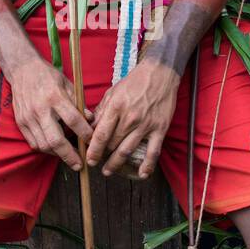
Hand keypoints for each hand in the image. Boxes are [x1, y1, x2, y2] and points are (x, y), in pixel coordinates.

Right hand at [7, 55, 92, 169]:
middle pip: (56, 139)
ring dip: (58, 155)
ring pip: (44, 145)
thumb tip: (91, 121)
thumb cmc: (48, 76)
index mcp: (55, 97)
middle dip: (69, 155)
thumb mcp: (68, 84)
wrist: (22, 69)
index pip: (73, 120)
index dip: (84, 134)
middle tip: (79, 164)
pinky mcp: (21, 122)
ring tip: (69, 158)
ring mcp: (28, 117)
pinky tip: (54, 150)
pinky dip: (45, 149)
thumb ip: (79, 104)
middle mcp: (40, 109)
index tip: (92, 142)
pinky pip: (33, 143)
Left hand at [86, 59, 180, 177]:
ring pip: (127, 150)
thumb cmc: (135, 82)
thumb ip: (102, 110)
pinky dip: (147, 165)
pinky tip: (142, 174)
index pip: (101, 134)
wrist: (160, 73)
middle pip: (112, 144)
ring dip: (116, 164)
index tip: (88, 158)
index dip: (93, 150)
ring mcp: (146, 124)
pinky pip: (153, 152)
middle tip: (96, 163)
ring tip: (108, 171)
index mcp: (116, 107)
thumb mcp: (113, 92)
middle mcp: (130, 118)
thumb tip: (90, 126)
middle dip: (102, 156)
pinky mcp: (160, 129)